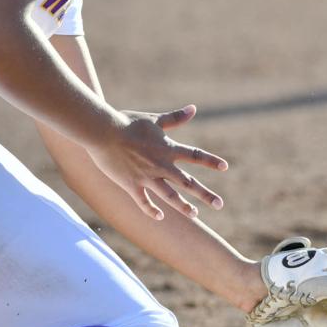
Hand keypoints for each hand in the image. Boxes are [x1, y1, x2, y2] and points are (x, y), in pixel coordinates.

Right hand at [85, 104, 227, 219]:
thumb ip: (175, 118)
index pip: (195, 155)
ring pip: (169, 196)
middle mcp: (161, 165)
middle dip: (205, 194)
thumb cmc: (127, 123)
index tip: (225, 167)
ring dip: (183, 206)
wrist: (102, 131)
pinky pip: (143, 201)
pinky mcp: (131, 185)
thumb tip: (194, 109)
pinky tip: (159, 217)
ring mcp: (147, 176)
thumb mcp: (154, 119)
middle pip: (188, 182)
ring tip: (195, 215)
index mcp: (168, 149)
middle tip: (220, 204)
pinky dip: (151, 210)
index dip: (211, 161)